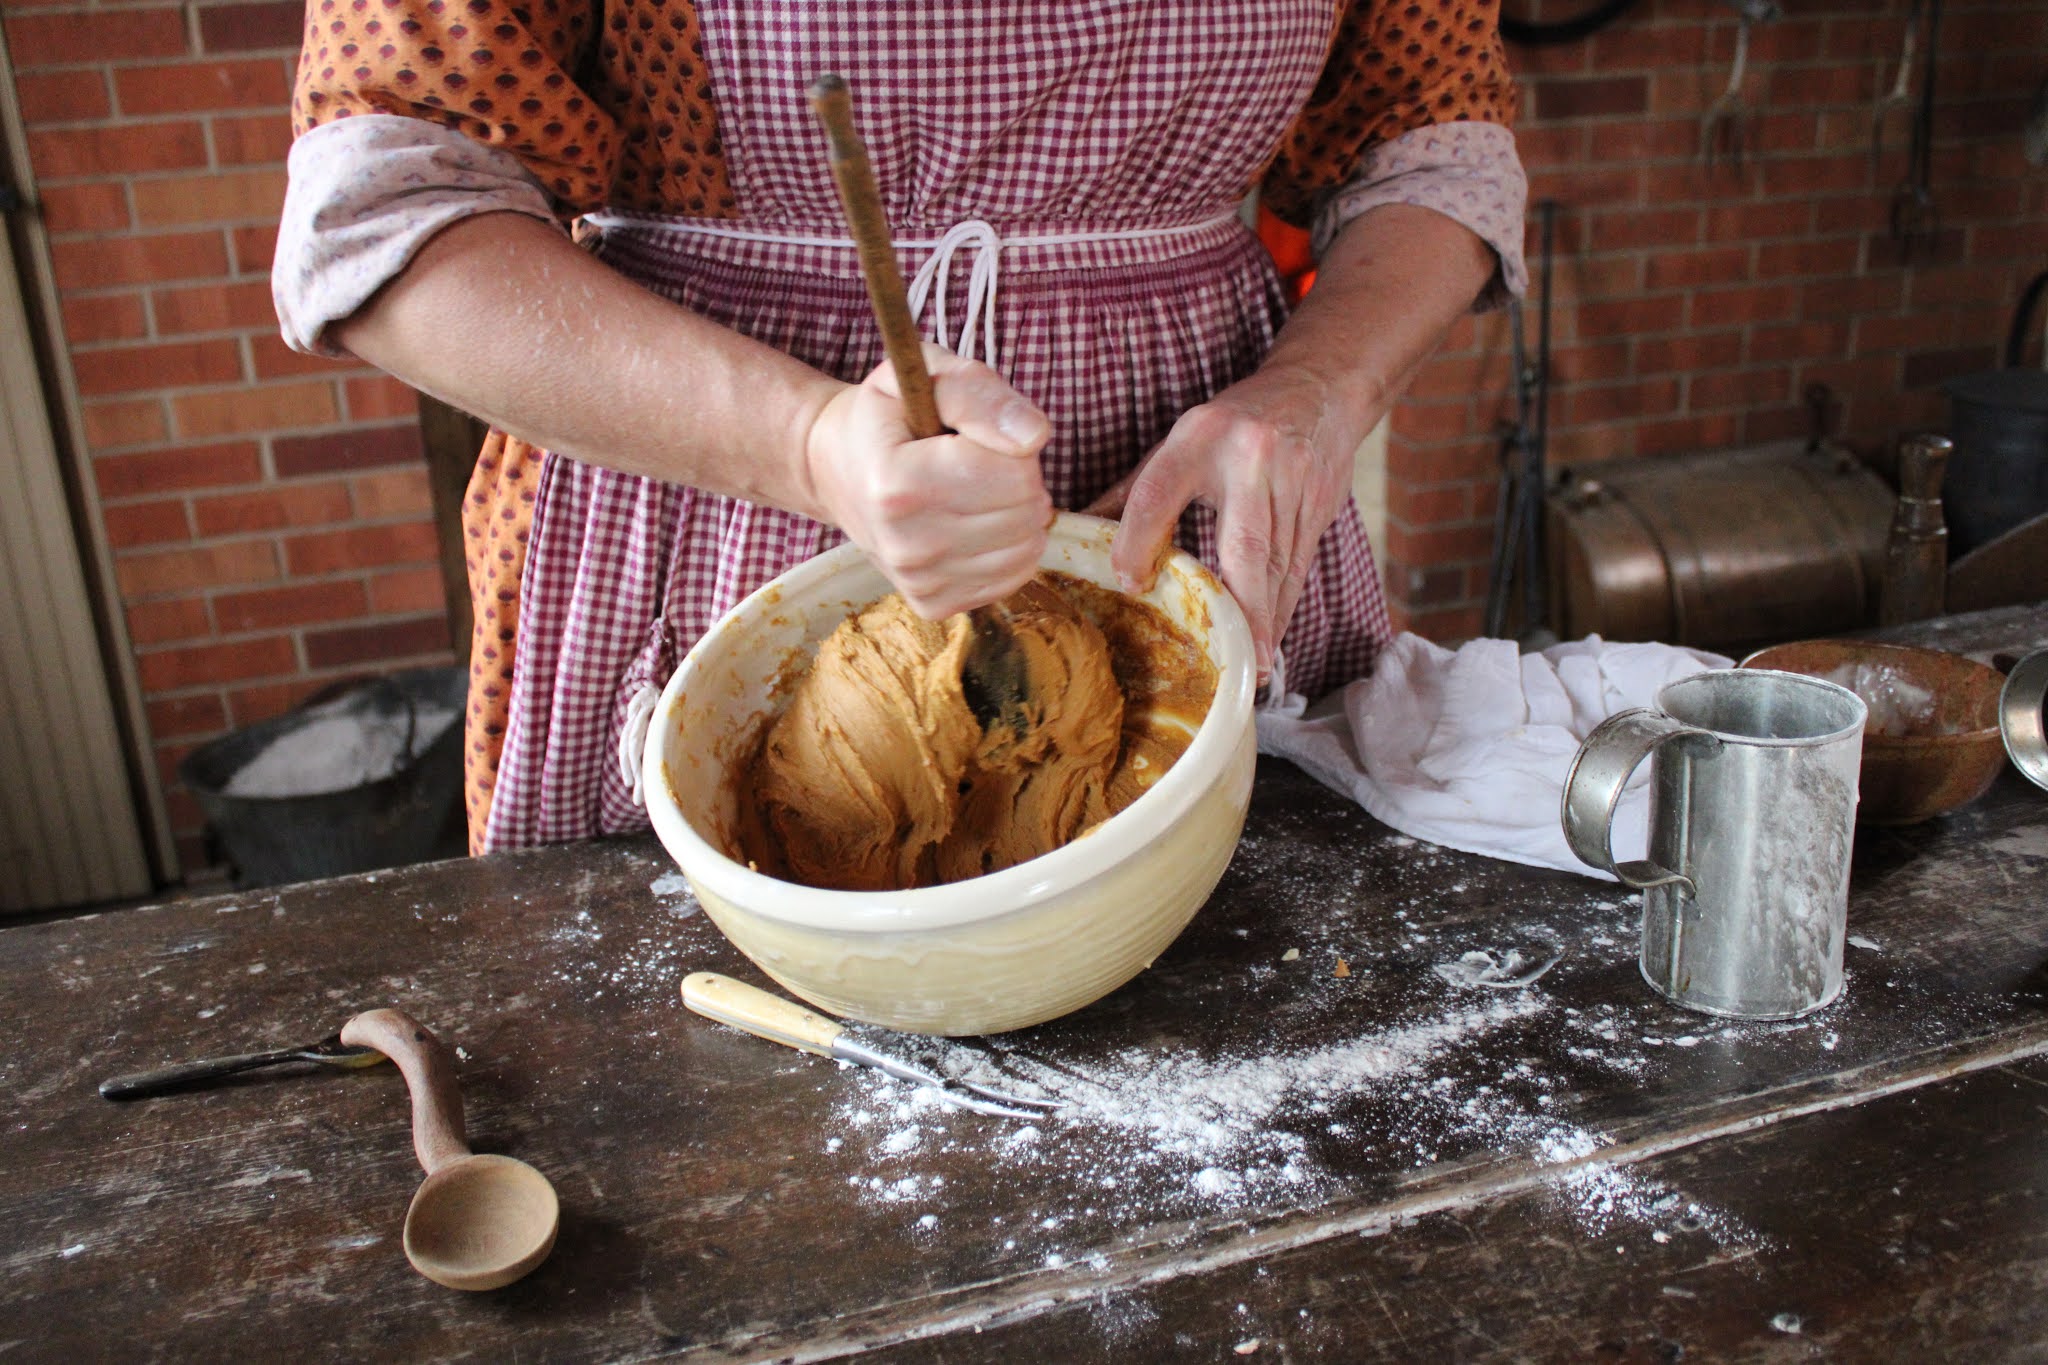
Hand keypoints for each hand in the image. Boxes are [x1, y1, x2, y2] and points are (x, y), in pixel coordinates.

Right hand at [805, 344, 1052, 619]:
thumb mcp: (927, 374)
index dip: (1010, 442)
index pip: (1015, 473)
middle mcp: (905, 543)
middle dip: (1017, 476)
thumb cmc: (889, 415)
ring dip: (1015, 512)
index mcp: (897, 483)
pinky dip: (1008, 545)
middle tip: (975, 461)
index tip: (973, 435)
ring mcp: (918, 580)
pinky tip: (973, 523)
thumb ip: (979, 394)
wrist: (834, 467)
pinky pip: (1014, 576)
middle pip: (1026, 511)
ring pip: (1028, 547)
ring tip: (974, 490)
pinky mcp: (933, 604)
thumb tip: (1034, 437)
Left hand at [1087, 366, 1363, 677]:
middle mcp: (1251, 459)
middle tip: (1242, 657)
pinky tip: (1270, 638)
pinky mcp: (1320, 503)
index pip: (1158, 495)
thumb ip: (1133, 491)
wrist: (1319, 387)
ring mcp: (1293, 482)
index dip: (1138, 541)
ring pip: (1277, 566)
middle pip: (1244, 545)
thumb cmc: (1233, 423)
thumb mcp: (1179, 440)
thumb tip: (1076, 531)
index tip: (1131, 584)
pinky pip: (1299, 566)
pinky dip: (1283, 606)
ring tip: (1253, 665)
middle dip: (1244, 606)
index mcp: (1201, 437)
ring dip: (1265, 620)